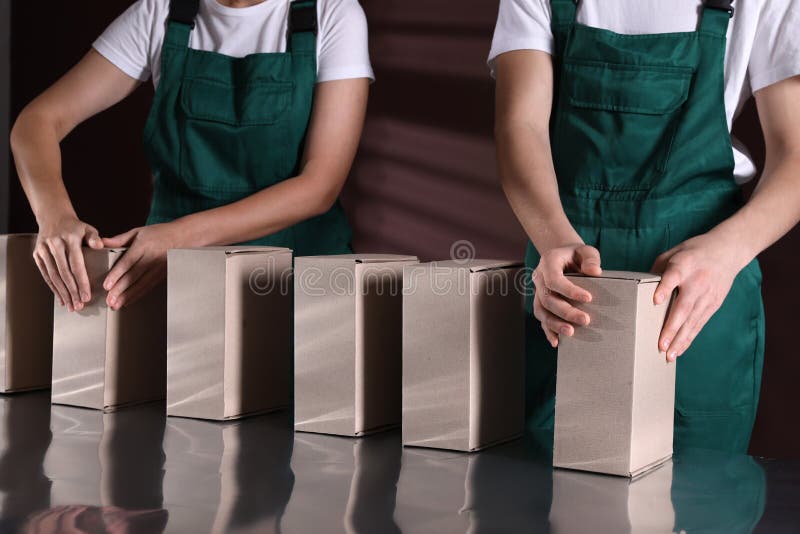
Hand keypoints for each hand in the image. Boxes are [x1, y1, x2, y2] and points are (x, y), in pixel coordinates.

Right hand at [34, 215, 102, 311]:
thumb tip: (100, 246)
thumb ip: (95, 237)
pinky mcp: (37, 255)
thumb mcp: (88, 228)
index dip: (81, 281)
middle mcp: (54, 244)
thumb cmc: (74, 227)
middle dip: (72, 291)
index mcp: (69, 239)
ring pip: (53, 276)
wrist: (53, 217)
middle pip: (64, 273)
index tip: (87, 296)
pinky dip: (53, 287)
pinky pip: (45, 274)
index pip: (76, 264)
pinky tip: (61, 298)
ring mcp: (44, 250)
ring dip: (62, 293)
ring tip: (71, 306)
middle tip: (79, 305)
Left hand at [101, 223, 179, 309]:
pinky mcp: (162, 275)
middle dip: (120, 290)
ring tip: (116, 305)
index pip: (127, 262)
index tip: (107, 285)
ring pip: (141, 284)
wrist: (182, 237)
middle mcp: (151, 258)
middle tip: (109, 300)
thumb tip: (101, 243)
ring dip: (128, 296)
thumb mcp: (138, 232)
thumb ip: (119, 239)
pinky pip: (148, 286)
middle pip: (133, 276)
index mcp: (143, 246)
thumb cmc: (159, 233)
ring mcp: (158, 268)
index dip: (116, 275)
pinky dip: (137, 295)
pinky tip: (128, 301)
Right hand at [531, 243, 601, 346]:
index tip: (589, 298)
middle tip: (585, 320)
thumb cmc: (576, 255)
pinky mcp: (541, 302)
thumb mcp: (586, 251)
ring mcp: (538, 291)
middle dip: (565, 311)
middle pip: (547, 299)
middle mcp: (539, 278)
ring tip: (571, 332)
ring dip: (555, 323)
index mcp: (548, 262)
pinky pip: (541, 318)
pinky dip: (548, 330)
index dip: (569, 290)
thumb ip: (590, 259)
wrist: (563, 256)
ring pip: (541, 311)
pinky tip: (556, 342)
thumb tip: (595, 272)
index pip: (554, 279)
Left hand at [651, 232, 745, 361]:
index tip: (655, 301)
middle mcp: (697, 282)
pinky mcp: (714, 304)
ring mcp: (708, 295)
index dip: (664, 288)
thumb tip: (641, 288)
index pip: (673, 276)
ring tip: (668, 355)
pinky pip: (699, 324)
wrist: (728, 250)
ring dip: (680, 340)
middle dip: (671, 328)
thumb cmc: (693, 251)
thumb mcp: (674, 252)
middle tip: (660, 345)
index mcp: (685, 265)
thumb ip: (658, 268)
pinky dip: (689, 338)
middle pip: (683, 307)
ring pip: (692, 321)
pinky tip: (679, 350)